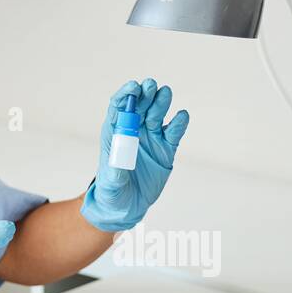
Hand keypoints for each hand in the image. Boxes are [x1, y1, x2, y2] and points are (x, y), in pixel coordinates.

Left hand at [80, 78, 188, 231]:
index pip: (119, 106)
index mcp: (115, 132)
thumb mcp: (110, 183)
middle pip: (140, 105)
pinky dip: (179, 123)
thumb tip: (122, 160)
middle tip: (151, 85)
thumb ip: (116, 170)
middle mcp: (134, 130)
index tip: (134, 87)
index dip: (126, 94)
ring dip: (161, 102)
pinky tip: (181, 116)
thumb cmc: (112, 191)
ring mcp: (151, 138)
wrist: (126, 207)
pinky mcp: (166, 149)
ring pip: (157, 114)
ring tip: (165, 94)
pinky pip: (174, 132)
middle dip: (145, 94)